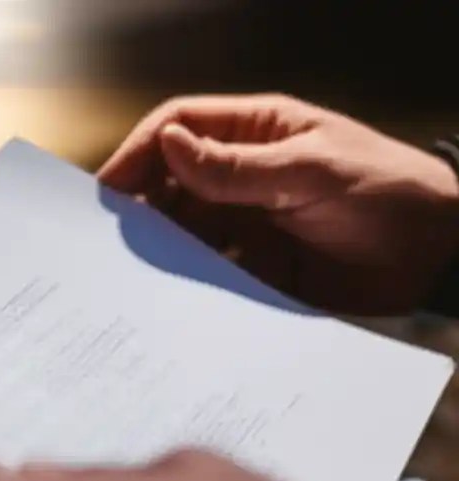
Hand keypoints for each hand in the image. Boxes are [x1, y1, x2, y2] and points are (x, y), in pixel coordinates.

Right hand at [98, 93, 458, 314]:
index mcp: (257, 134)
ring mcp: (247, 223)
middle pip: (171, 183)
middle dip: (141, 207)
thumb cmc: (387, 194)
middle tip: (111, 239)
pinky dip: (187, 285)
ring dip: (161, 249)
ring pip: (184, 231)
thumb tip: (167, 145)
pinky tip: (170, 298)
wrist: (439, 259)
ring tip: (134, 273)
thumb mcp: (311, 173)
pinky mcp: (255, 269)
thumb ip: (237, 168)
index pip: (182, 127)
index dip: (142, 151)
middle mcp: (243, 176)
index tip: (110, 187)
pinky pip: (208, 274)